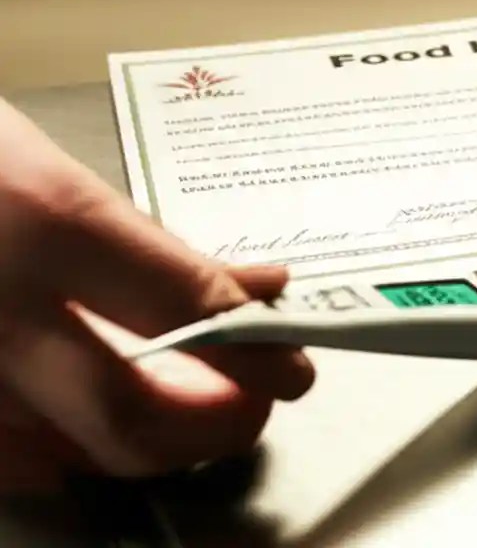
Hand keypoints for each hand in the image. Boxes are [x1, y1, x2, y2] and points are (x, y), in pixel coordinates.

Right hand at [0, 99, 314, 494]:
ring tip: (186, 405)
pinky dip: (65, 452)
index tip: (293, 366)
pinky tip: (89, 419)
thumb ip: (153, 243)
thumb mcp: (47, 170)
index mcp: (43, 219)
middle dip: (214, 424)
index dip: (255, 350)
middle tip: (251, 405)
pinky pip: (10, 463)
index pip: (182, 306)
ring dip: (147, 439)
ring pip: (71, 457)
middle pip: (127, 418)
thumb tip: (259, 288)